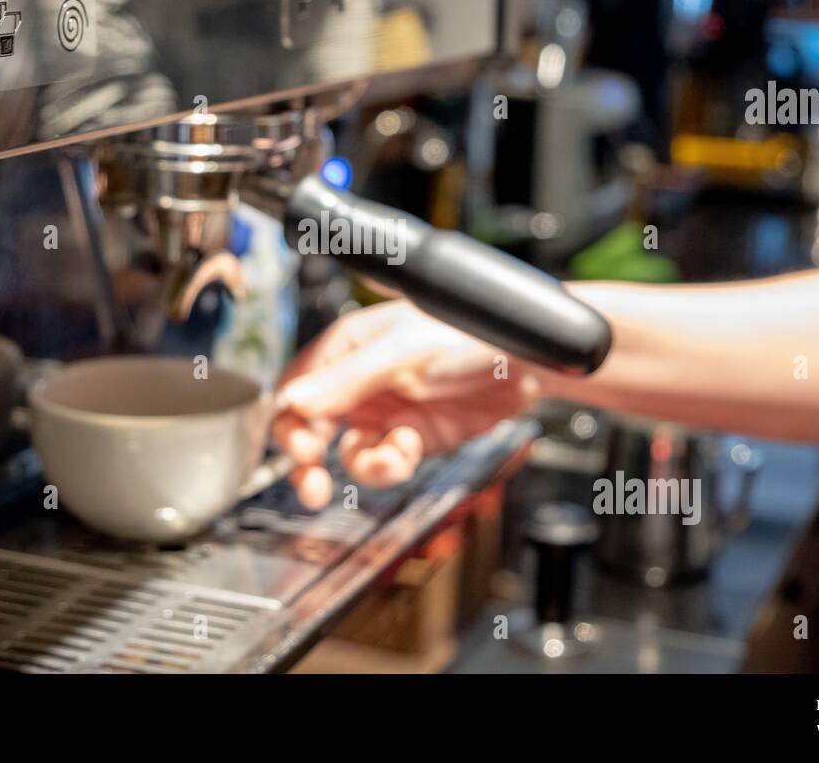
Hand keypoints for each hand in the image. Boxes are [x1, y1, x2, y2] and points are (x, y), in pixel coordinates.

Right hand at [273, 300, 549, 508]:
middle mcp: (358, 382)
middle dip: (309, 461)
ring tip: (394, 459)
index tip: (300, 448)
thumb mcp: (403, 353)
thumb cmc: (469, 331)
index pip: (297, 388)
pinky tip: (411, 451)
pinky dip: (392, 466)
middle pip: (312, 428)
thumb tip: (294, 400)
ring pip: (349, 454)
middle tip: (313, 487)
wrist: (528, 361)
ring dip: (365, 465)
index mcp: (346, 347)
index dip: (290, 421)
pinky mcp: (410, 438)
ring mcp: (384, 412)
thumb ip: (347, 380)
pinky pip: (383, 463)